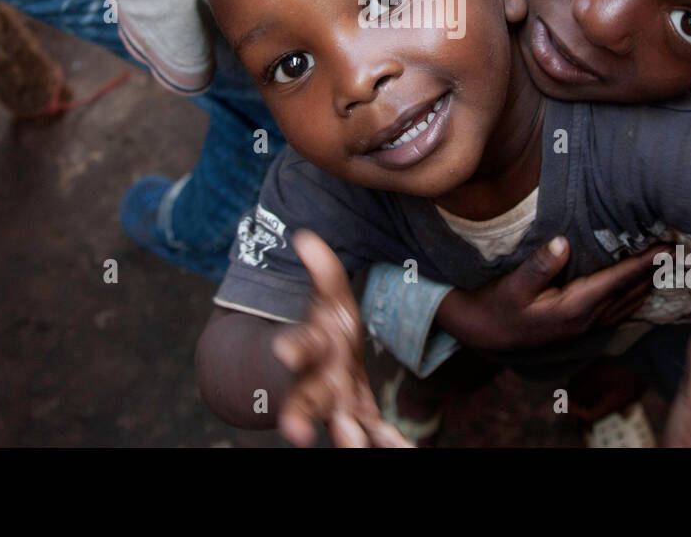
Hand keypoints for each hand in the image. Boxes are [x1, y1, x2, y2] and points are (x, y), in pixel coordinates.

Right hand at [271, 230, 411, 447]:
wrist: (321, 363)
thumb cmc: (323, 326)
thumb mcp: (326, 295)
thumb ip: (321, 269)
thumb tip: (304, 236)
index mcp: (308, 349)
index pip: (296, 347)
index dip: (290, 350)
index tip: (282, 353)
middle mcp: (317, 384)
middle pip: (305, 400)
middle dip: (299, 416)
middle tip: (296, 432)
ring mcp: (338, 406)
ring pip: (340, 426)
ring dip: (348, 439)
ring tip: (355, 448)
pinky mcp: (362, 417)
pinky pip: (377, 434)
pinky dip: (391, 444)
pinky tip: (408, 453)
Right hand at [435, 238, 666, 350]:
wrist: (485, 332)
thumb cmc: (497, 304)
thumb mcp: (512, 284)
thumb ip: (538, 265)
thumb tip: (563, 242)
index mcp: (575, 307)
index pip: (619, 280)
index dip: (645, 263)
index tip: (668, 246)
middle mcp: (587, 320)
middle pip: (632, 292)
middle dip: (656, 272)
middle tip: (682, 249)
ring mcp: (586, 327)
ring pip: (629, 303)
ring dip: (650, 283)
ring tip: (670, 264)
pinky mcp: (582, 327)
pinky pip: (619, 310)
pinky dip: (636, 295)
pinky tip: (644, 286)